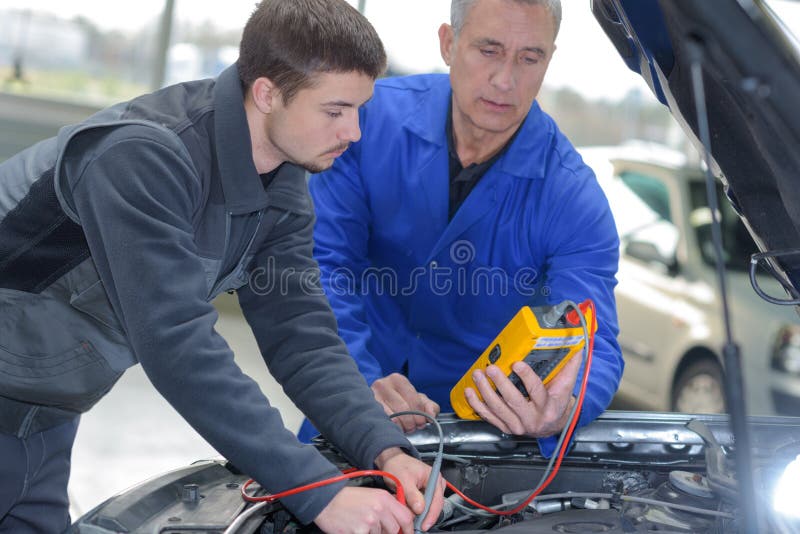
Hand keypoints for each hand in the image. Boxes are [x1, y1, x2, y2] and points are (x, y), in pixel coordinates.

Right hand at [314, 486, 413, 533]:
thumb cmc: (347, 498)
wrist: (326, 500)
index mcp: (383, 498)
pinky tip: (354, 528)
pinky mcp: (359, 532)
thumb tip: (401, 518)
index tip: (407, 532)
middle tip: (377, 528)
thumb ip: (387, 505)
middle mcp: (379, 509)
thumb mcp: (371, 495)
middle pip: (395, 530)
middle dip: (388, 532)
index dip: (409, 528)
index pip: (406, 517)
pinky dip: (362, 533)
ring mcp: (369, 522)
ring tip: (360, 523)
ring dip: (373, 533)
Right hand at [371, 374, 439, 432]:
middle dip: (412, 423)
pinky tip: (396, 428)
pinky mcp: (368, 409)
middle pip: (404, 409)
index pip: (414, 400)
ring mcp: (373, 396)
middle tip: (413, 427)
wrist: (377, 399)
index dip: (421, 415)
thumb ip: (429, 406)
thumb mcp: (416, 399)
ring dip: (402, 427)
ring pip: (393, 417)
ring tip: (405, 428)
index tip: (422, 423)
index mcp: (398, 380)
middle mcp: (383, 385)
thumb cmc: (399, 399)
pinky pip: (384, 422)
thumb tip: (431, 415)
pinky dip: (393, 428)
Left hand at [375, 447, 445, 530]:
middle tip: (415, 524)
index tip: (424, 525)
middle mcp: (435, 484)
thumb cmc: (398, 465)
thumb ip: (412, 494)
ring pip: (427, 507)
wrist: (391, 461)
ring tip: (406, 511)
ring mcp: (430, 490)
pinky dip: (414, 509)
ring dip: (417, 513)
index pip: (437, 501)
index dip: (431, 515)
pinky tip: (406, 507)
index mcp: (435, 478)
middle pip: (434, 506)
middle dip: (424, 516)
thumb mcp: (404, 479)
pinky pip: (421, 506)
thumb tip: (420, 509)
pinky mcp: (423, 494)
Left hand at [465, 353, 580, 436]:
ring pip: (498, 409)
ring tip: (477, 375)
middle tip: (491, 368)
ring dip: (485, 391)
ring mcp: (518, 425)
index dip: (526, 377)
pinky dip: (477, 405)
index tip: (517, 364)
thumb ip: (570, 366)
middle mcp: (533, 418)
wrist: (553, 426)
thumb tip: (577, 345)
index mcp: (549, 406)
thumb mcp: (566, 386)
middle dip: (500, 383)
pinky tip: (470, 392)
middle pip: (513, 401)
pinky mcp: (506, 428)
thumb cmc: (558, 402)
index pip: (537, 391)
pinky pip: (489, 417)